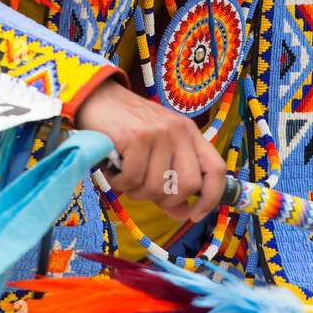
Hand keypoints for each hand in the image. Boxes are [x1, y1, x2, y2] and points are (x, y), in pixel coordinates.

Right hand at [74, 79, 227, 222]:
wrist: (97, 98)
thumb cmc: (128, 129)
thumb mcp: (157, 151)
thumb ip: (172, 182)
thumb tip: (184, 214)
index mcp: (190, 133)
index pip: (216, 170)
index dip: (210, 198)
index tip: (194, 214)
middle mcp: (179, 131)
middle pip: (188, 185)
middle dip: (165, 200)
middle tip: (145, 191)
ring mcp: (158, 133)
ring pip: (157, 186)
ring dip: (136, 192)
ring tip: (124, 177)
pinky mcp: (135, 137)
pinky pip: (133, 179)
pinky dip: (119, 183)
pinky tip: (113, 171)